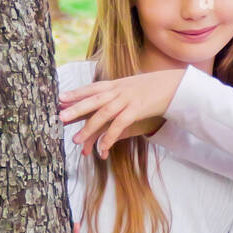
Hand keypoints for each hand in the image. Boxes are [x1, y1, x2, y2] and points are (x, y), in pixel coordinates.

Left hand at [59, 69, 183, 157]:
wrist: (173, 85)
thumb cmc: (151, 87)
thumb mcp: (130, 86)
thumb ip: (116, 92)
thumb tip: (103, 98)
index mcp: (115, 84)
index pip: (91, 88)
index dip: (75, 94)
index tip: (60, 99)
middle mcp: (118, 90)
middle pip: (93, 100)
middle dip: (76, 109)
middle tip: (60, 118)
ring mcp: (127, 100)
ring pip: (104, 114)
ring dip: (89, 128)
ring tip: (76, 140)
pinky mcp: (137, 110)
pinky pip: (120, 125)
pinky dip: (110, 137)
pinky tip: (103, 147)